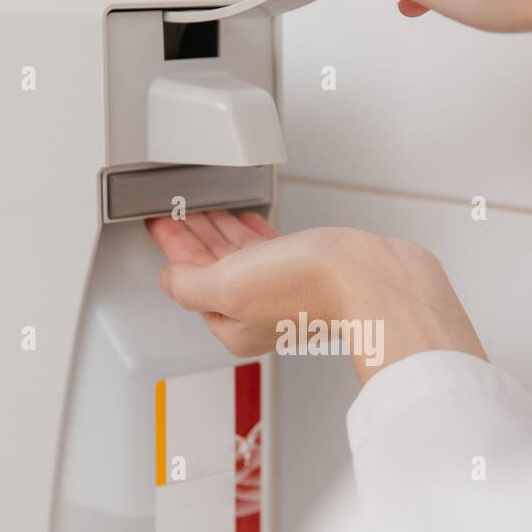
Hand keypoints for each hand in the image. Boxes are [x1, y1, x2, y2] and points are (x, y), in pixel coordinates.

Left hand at [147, 210, 485, 383]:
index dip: (171, 248)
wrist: (372, 278)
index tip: (159, 222)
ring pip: (239, 256)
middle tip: (174, 210)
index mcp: (233, 323)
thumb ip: (191, 283)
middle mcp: (258, 312)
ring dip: (218, 230)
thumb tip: (171, 277)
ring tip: (202, 208)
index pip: (188, 282)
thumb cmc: (310, 287)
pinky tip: (246, 219)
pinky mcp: (310, 269)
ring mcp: (284, 290)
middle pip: (211, 269)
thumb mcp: (229, 285)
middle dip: (191, 238)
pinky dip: (251, 232)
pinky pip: (268, 248)